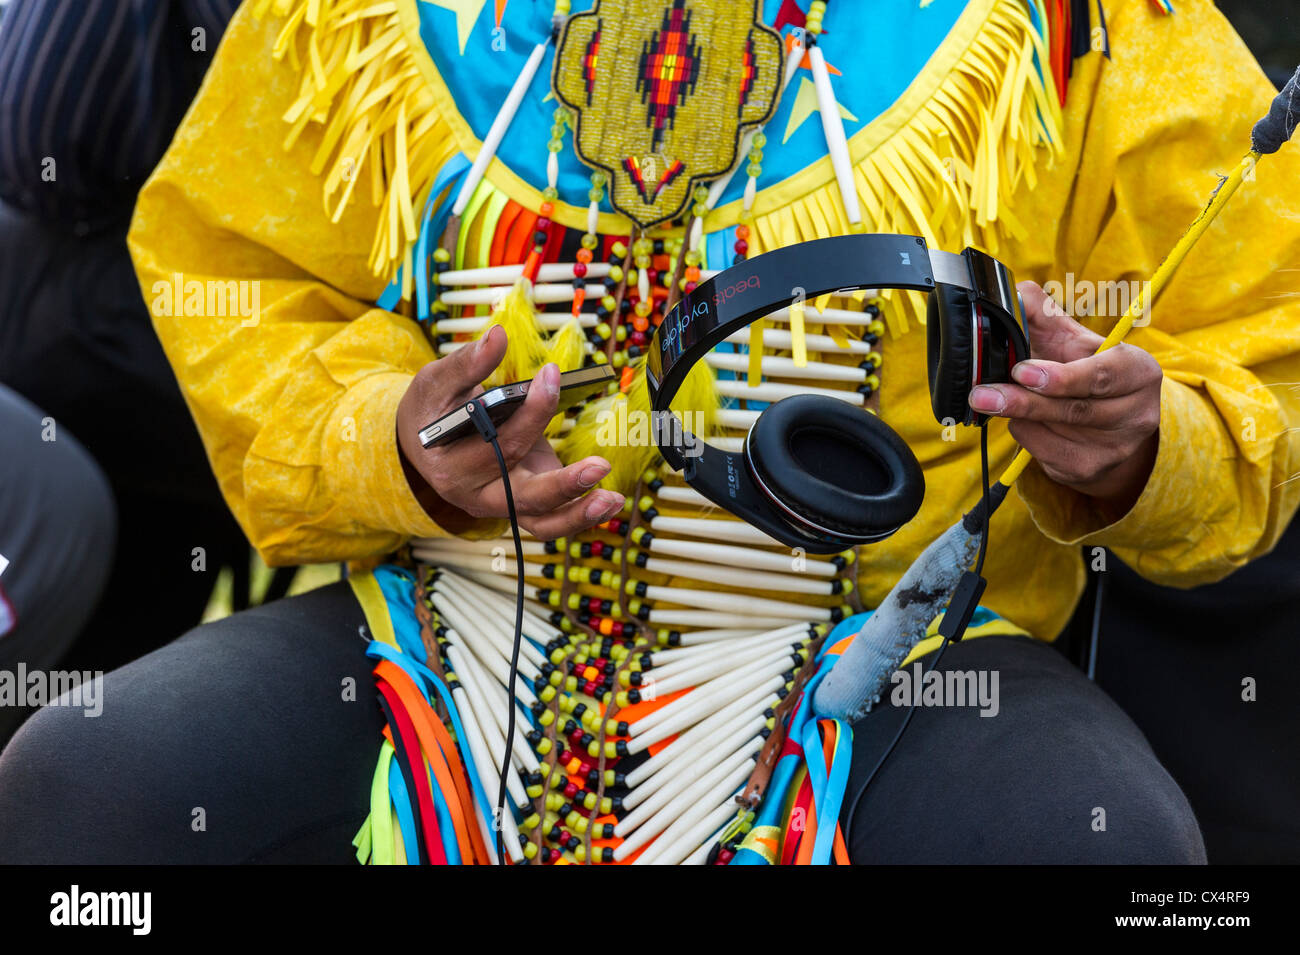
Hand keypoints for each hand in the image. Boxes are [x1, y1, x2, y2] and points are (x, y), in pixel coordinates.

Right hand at [396, 325, 624, 538]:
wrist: (423, 441)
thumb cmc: (430, 410)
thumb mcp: (436, 382)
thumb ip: (468, 363)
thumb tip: (498, 336)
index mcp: (450, 466)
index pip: (499, 443)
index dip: (531, 412)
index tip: (552, 375)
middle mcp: (476, 493)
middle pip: (522, 496)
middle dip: (563, 484)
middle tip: (600, 466)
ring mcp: (502, 502)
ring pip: (540, 521)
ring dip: (578, 514)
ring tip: (613, 500)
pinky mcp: (523, 502)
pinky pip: (550, 519)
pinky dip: (579, 514)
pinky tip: (608, 502)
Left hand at [968, 281, 1162, 515]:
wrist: (1108, 429)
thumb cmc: (1085, 372)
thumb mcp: (1071, 340)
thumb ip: (1043, 315)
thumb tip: (1013, 293)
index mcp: (1138, 370)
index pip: (1103, 374)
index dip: (1062, 376)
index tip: (1022, 371)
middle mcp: (1136, 412)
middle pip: (1074, 408)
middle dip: (1024, 400)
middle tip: (983, 394)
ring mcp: (1115, 447)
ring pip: (1054, 431)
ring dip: (1017, 415)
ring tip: (988, 400)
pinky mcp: (1090, 470)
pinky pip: (1044, 451)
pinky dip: (1025, 433)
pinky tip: (1022, 420)